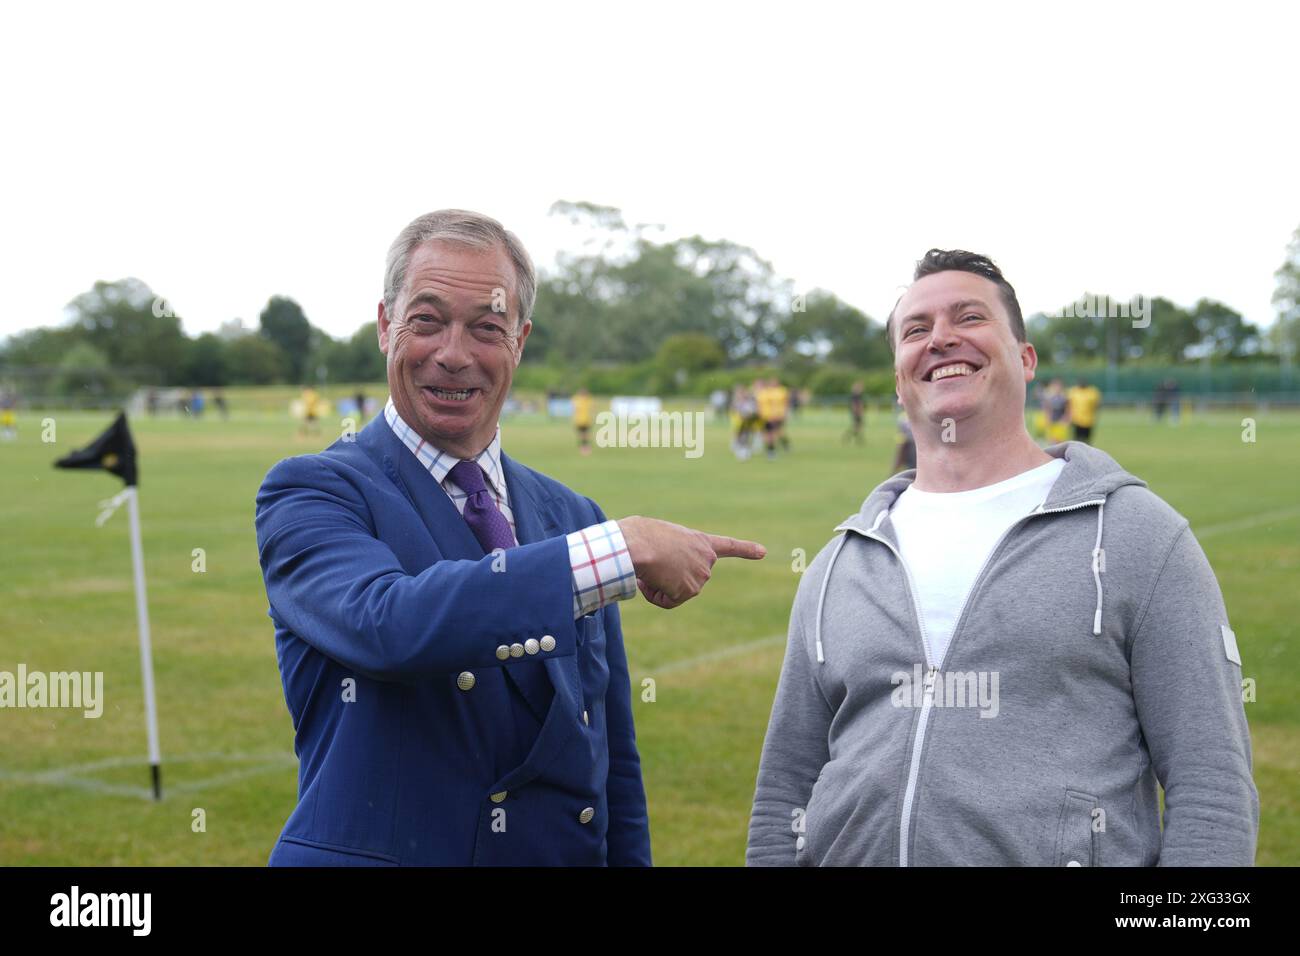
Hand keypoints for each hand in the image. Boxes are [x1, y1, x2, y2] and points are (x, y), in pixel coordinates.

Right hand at [619, 515, 765, 608]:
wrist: (638, 545)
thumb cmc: (639, 535)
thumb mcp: (657, 536)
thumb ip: (664, 553)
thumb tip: (648, 574)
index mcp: (700, 541)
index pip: (727, 546)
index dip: (745, 549)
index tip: (763, 552)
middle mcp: (707, 559)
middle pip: (686, 578)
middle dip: (667, 576)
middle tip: (653, 562)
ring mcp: (701, 576)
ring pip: (675, 592)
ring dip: (657, 585)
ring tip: (650, 567)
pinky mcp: (690, 591)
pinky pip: (667, 601)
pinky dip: (654, 595)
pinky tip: (648, 579)